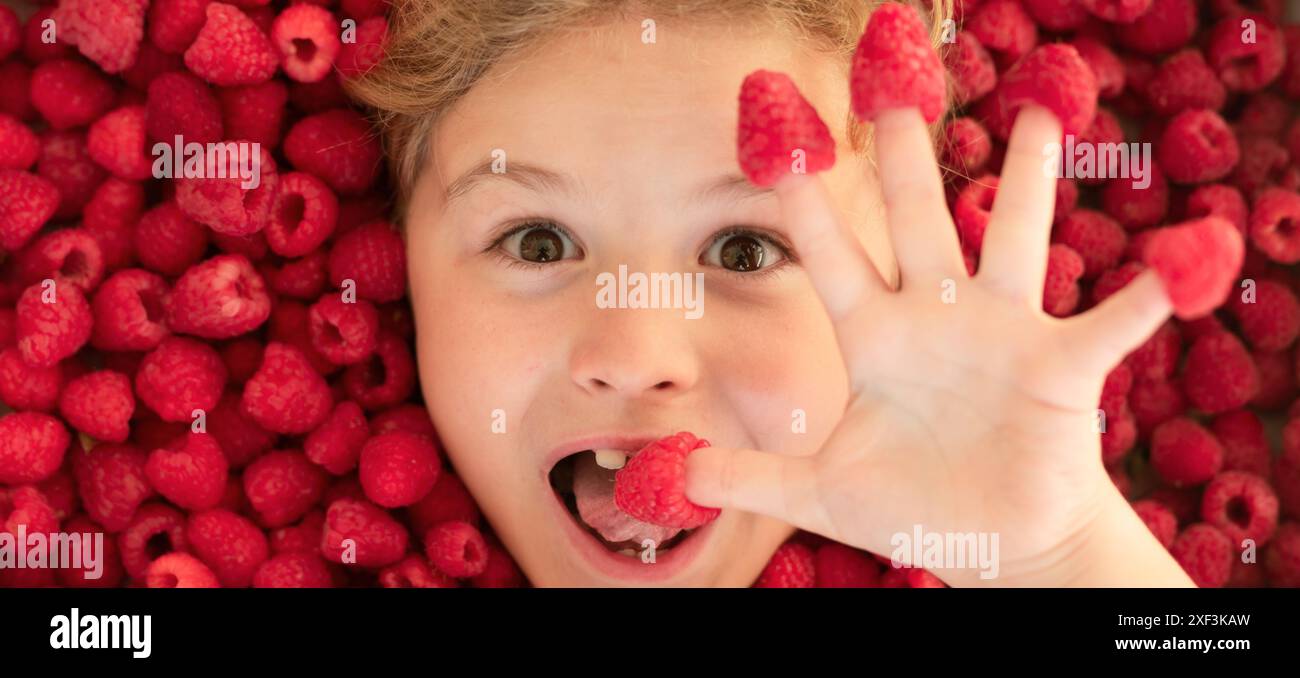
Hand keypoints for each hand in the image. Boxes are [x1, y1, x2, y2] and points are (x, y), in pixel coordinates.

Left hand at [686, 106, 1193, 586]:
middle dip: (901, 152)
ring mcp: (1001, 333)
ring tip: (1037, 111)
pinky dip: (1141, 302)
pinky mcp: (1059, 369)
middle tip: (890, 81)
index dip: (803, 198)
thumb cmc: (915, 506)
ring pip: (1012, 239)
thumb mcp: (821, 493)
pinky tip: (1175, 267)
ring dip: (1025, 181)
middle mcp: (935, 317)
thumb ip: (753, 477)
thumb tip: (681, 477)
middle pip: (914, 216)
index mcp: (875, 337)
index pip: (830, 254)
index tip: (777, 138)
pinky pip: (1106, 327)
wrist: (998, 540)